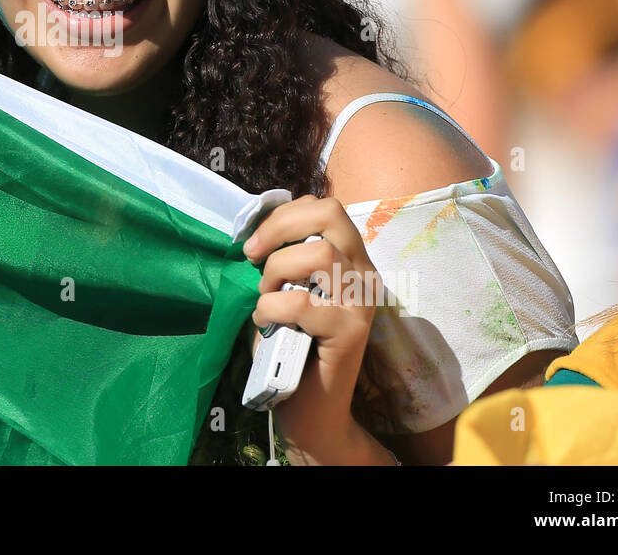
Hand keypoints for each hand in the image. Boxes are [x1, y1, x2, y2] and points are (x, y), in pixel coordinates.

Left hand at [242, 194, 395, 464]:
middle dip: (279, 229)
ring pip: (319, 255)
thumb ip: (283, 260)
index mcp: (349, 258)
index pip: (325, 207)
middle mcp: (364, 273)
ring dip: (277, 271)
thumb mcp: (285, 290)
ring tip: (265, 296)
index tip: (255, 243)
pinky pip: (302, 303)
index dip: (283, 215)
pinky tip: (265, 324)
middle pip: (329, 215)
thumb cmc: (290, 346)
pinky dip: (271, 308)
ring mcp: (362, 302)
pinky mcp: (352, 332)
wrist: (311, 410)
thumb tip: (254, 233)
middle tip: (254, 258)